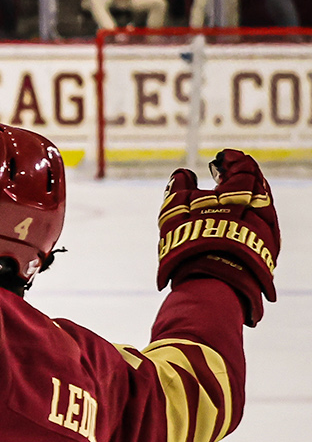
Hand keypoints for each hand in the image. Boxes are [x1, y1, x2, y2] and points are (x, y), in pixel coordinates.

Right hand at [157, 149, 277, 326]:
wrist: (213, 283)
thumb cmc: (192, 242)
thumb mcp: (175, 211)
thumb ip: (179, 189)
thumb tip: (182, 174)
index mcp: (242, 191)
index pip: (242, 166)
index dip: (231, 160)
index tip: (222, 157)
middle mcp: (261, 207)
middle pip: (256, 185)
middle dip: (241, 178)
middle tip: (226, 175)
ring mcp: (266, 230)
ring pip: (260, 207)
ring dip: (245, 200)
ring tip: (229, 202)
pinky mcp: (266, 251)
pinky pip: (260, 228)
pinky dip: (248, 221)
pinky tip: (235, 227)